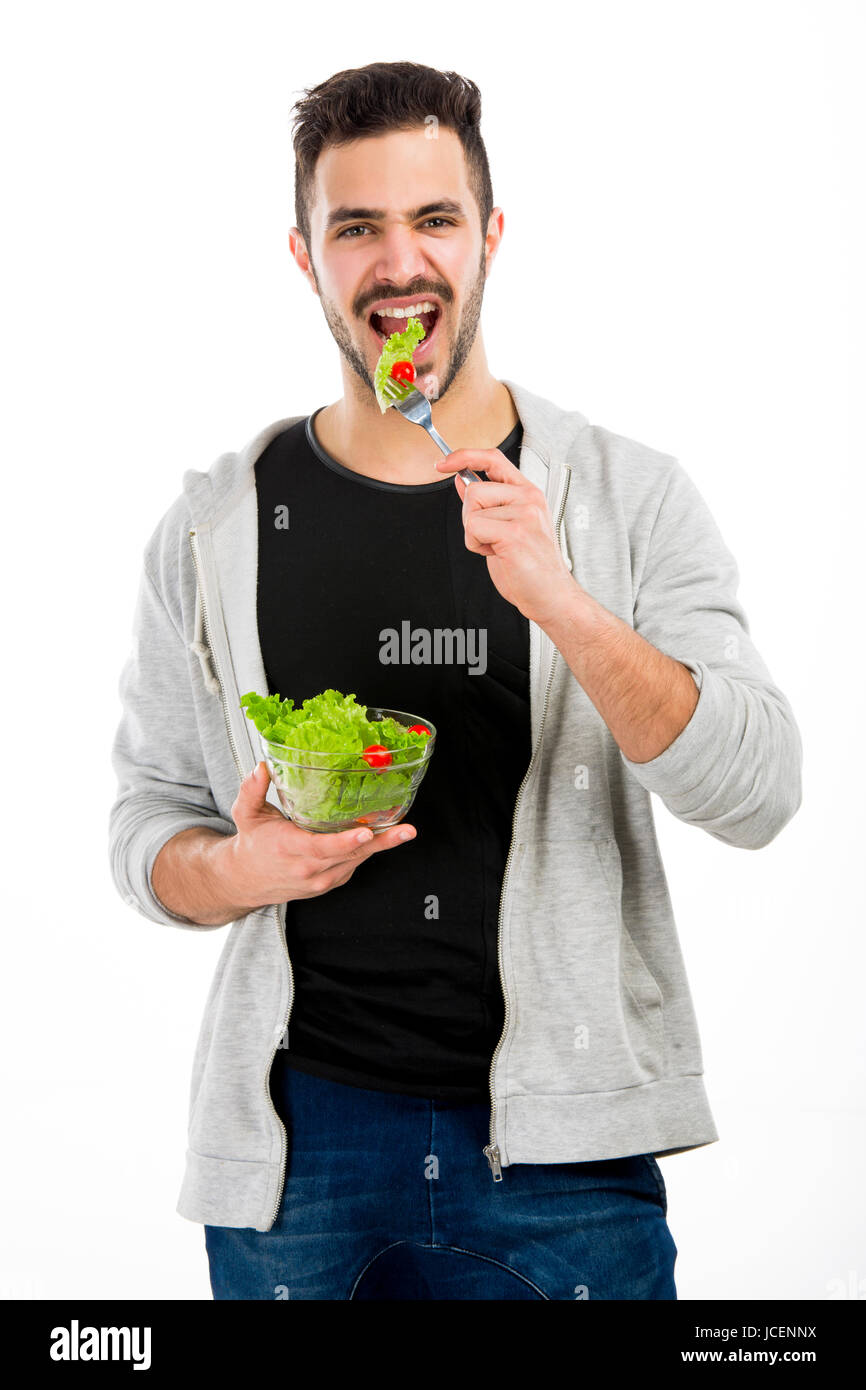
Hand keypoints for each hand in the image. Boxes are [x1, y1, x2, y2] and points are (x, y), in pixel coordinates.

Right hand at [215, 763, 416, 907]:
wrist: (247, 880)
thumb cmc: (252, 844)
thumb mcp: (246, 814)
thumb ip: (252, 790)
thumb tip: (261, 766)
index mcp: (288, 849)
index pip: (319, 848)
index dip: (344, 842)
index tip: (365, 832)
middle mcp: (308, 868)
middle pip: (348, 855)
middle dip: (379, 842)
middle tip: (405, 830)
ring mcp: (321, 879)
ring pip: (357, 861)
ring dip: (382, 846)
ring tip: (405, 831)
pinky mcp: (331, 882)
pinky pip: (354, 864)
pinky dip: (369, 850)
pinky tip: (384, 834)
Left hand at [435, 448, 576, 625]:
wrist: (551, 595)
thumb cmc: (530, 566)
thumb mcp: (506, 527)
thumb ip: (487, 502)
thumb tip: (462, 480)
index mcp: (528, 493)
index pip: (493, 459)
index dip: (464, 456)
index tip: (444, 463)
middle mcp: (529, 498)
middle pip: (474, 489)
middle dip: (470, 517)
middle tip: (490, 538)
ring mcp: (524, 513)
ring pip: (471, 509)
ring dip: (474, 534)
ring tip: (496, 547)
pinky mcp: (515, 532)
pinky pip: (473, 527)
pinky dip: (476, 545)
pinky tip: (497, 554)